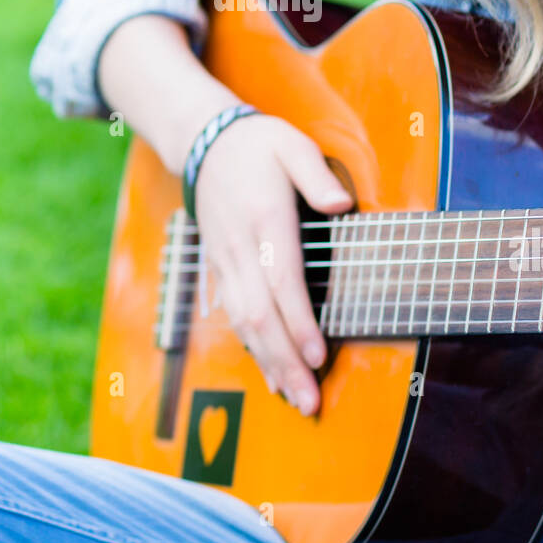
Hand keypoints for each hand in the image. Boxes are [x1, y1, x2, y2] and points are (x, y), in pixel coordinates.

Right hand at [193, 114, 350, 414]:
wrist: (201, 142)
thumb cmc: (257, 144)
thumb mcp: (292, 144)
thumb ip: (316, 175)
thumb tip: (341, 204)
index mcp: (264, 219)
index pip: (282, 280)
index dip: (299, 322)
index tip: (319, 355)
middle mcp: (240, 246)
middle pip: (261, 314)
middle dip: (286, 361)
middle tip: (311, 400)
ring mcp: (225, 260)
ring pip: (243, 323)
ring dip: (268, 364)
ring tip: (295, 398)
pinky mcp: (219, 267)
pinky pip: (233, 316)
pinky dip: (251, 349)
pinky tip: (270, 374)